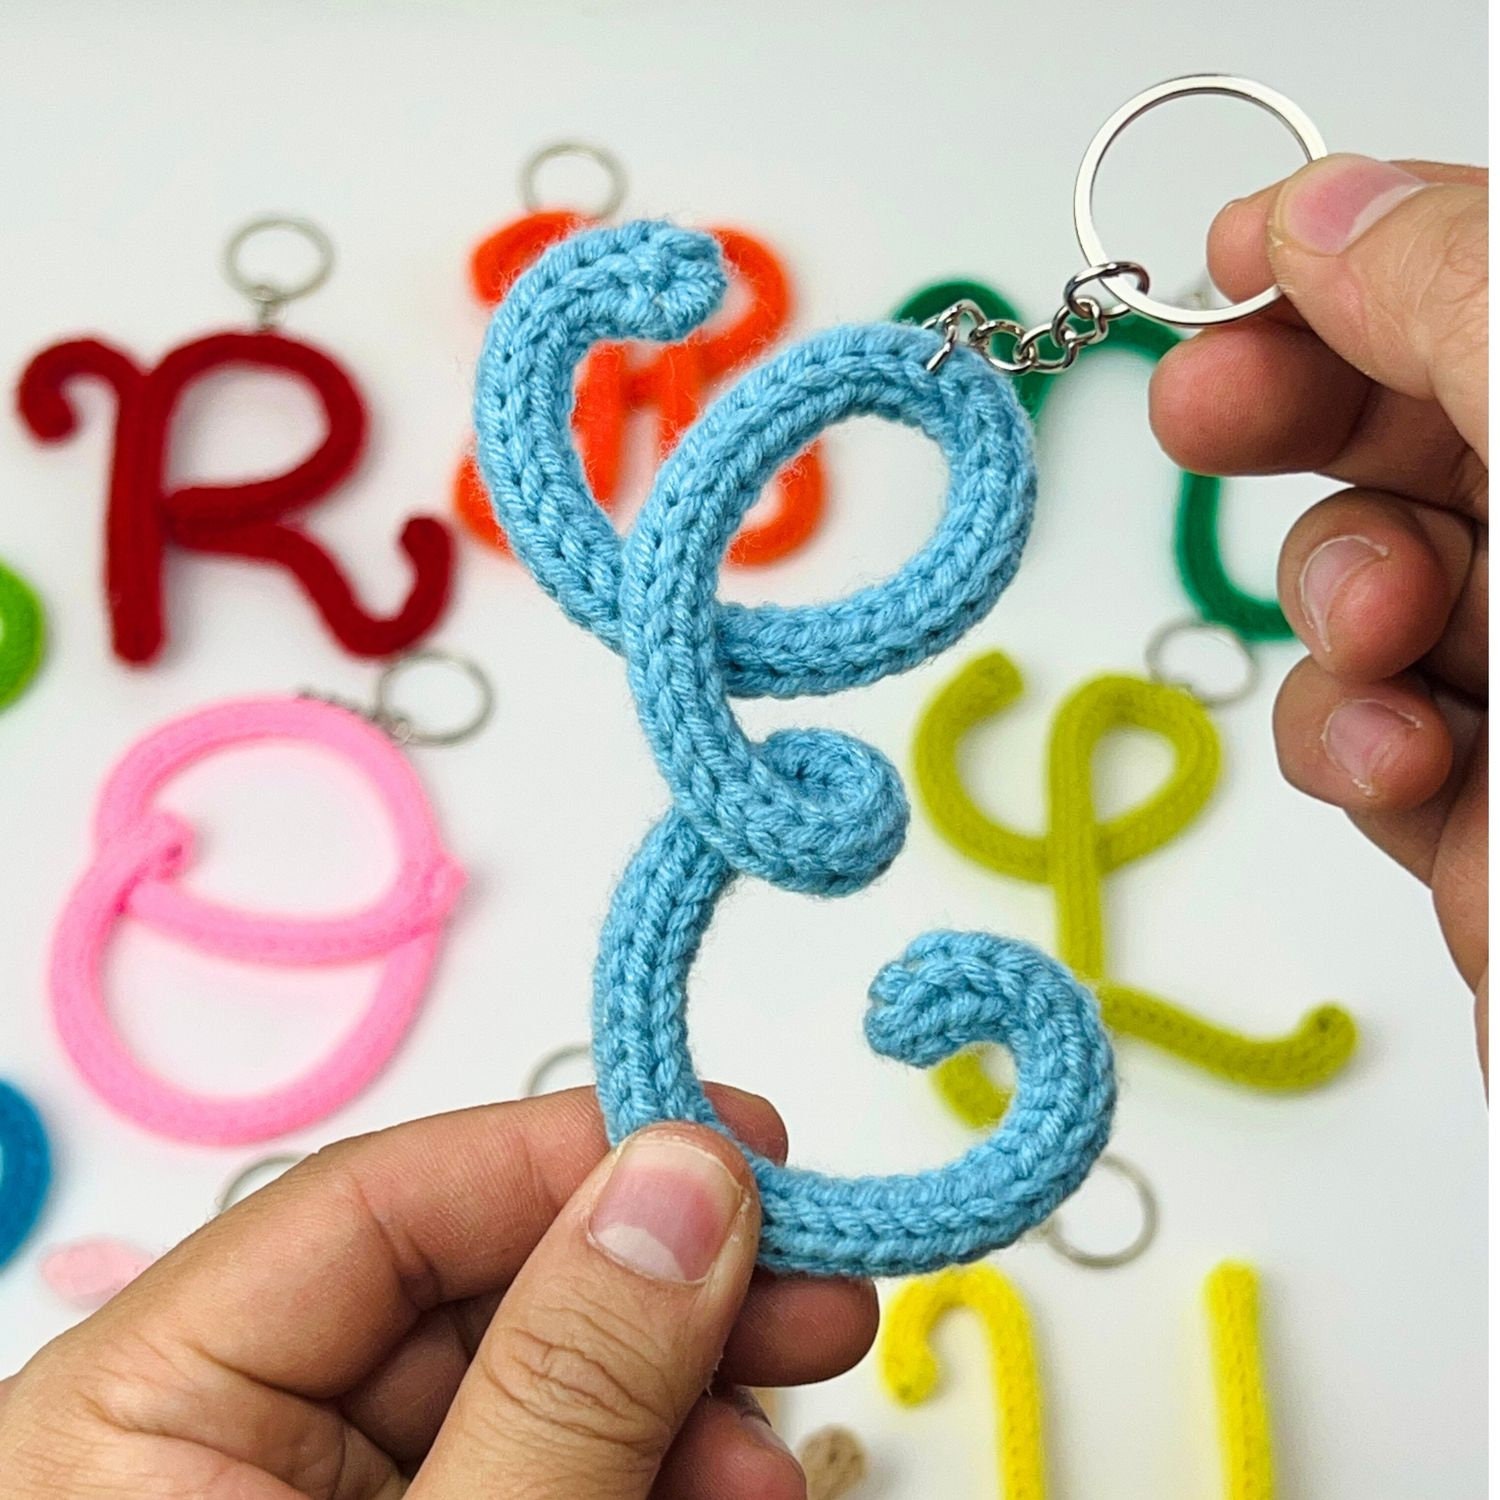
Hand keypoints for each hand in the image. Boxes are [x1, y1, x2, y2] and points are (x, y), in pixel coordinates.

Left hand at [0, 1087, 875, 1496]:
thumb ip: (564, 1381)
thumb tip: (690, 1177)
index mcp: (135, 1419)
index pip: (375, 1205)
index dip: (568, 1153)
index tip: (743, 1146)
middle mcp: (211, 1450)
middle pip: (465, 1291)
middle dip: (657, 1286)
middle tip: (817, 1292)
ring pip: (525, 1386)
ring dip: (678, 1398)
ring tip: (786, 1445)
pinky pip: (544, 1476)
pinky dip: (653, 1479)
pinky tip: (738, 1497)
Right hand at [1150, 154, 1487, 1070]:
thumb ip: (1470, 304)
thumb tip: (1325, 210)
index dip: (1364, 257)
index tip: (1234, 259)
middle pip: (1424, 439)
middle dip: (1305, 434)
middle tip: (1202, 415)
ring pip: (1374, 602)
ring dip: (1340, 617)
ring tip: (1387, 655)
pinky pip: (1373, 744)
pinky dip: (1356, 749)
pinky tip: (1409, 777)